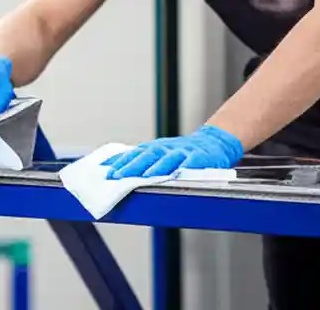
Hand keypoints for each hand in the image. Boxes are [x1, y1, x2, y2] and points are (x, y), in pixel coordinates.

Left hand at [102, 125, 243, 178]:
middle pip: (147, 155)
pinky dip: (185, 167)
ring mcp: (184, 152)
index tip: (107, 172)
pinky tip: (177, 173)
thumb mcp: (161, 153)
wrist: (213, 143)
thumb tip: (116, 169)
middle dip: (132, 166)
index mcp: (157, 148)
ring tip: (143, 177)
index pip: (135, 153)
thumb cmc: (183, 152)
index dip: (121, 162)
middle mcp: (167, 148)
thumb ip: (142, 160)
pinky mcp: (201, 158)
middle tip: (118, 176)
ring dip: (155, 167)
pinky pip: (192, 162)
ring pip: (168, 158)